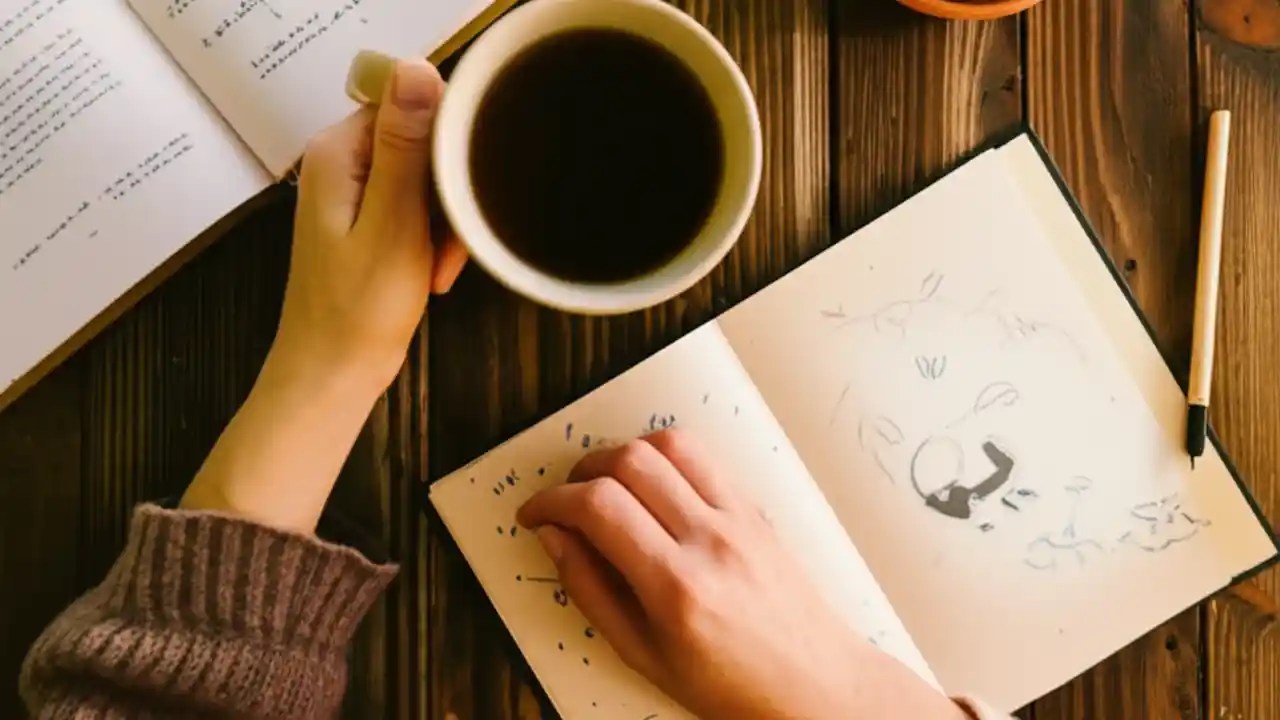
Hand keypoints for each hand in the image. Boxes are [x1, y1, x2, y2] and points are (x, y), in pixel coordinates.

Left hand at [180, 60, 462, 532]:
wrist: (333, 374)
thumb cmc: (360, 309)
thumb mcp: (394, 223)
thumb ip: (407, 146)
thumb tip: (418, 70)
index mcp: (338, 152)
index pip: (412, 105)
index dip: (447, 147)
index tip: (454, 197)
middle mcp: (339, 162)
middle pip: (422, 142)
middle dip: (448, 193)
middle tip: (445, 244)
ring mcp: (351, 193)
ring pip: (426, 180)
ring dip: (444, 222)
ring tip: (435, 267)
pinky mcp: (365, 221)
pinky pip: (416, 208)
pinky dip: (432, 239)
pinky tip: (431, 273)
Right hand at [517, 430, 967, 719]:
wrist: (815, 685)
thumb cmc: (733, 684)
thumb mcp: (643, 656)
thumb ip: (591, 592)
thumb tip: (556, 538)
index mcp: (677, 588)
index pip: (599, 508)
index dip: (552, 502)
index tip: (536, 513)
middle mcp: (710, 542)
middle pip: (629, 462)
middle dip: (582, 471)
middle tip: (567, 499)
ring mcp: (739, 519)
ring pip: (668, 444)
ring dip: (624, 452)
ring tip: (607, 484)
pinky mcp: (755, 509)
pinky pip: (704, 458)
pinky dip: (665, 456)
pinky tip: (652, 485)